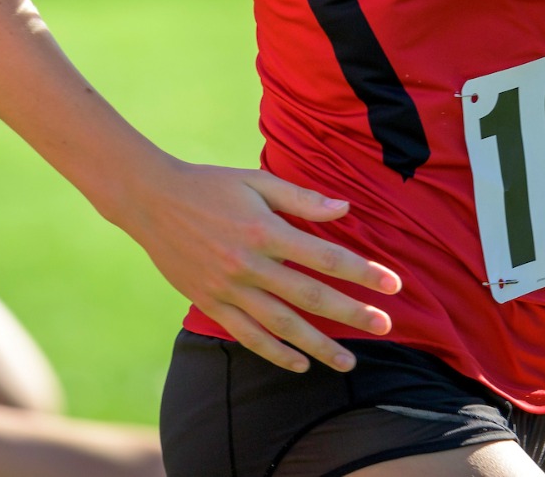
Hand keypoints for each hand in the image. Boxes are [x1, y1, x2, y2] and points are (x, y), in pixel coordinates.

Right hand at [117, 158, 400, 374]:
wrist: (151, 200)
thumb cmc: (209, 184)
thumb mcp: (256, 180)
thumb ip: (301, 198)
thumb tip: (345, 209)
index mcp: (266, 229)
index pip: (326, 257)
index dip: (363, 272)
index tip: (393, 284)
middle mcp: (250, 264)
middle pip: (311, 296)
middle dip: (352, 313)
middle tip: (386, 326)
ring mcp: (229, 288)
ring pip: (282, 325)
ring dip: (319, 345)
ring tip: (349, 362)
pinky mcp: (211, 303)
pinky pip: (248, 335)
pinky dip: (275, 353)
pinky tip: (300, 363)